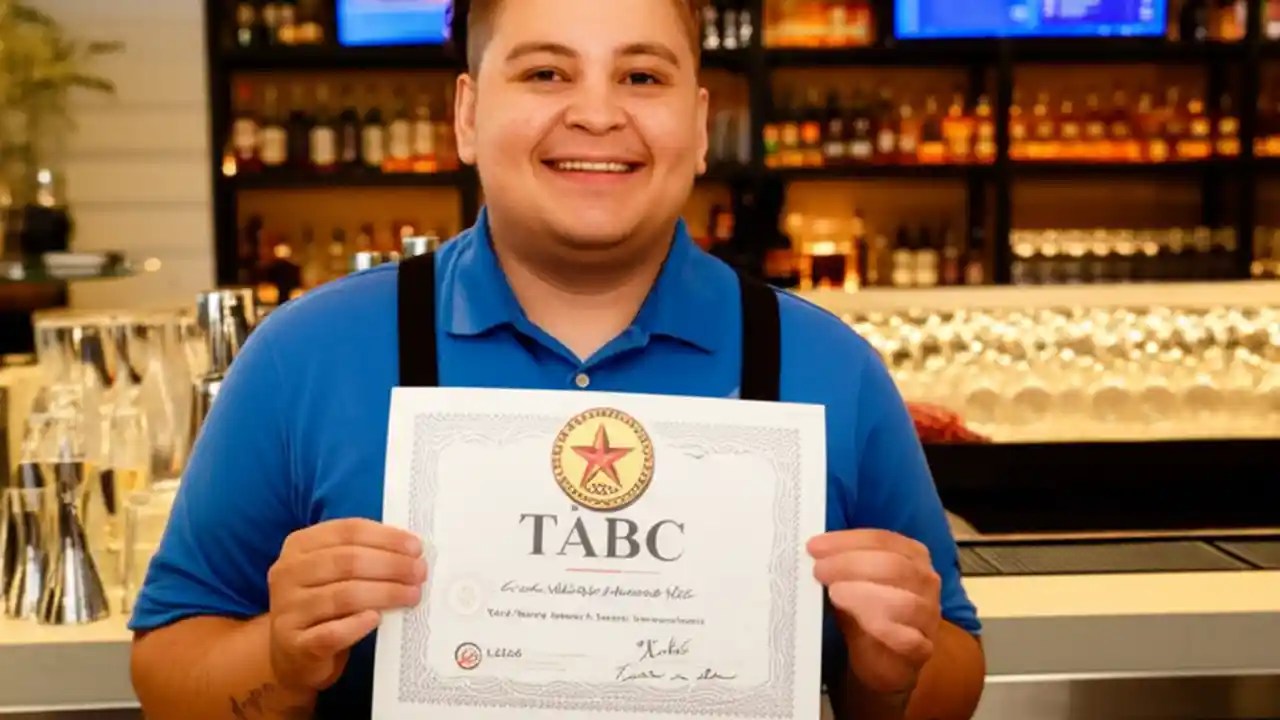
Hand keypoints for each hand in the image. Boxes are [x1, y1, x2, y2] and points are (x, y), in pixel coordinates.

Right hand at [267, 518, 426, 692]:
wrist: (290, 651)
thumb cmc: (323, 602)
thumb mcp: (332, 569)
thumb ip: (363, 554)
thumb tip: (411, 550)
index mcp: (299, 545)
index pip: (348, 531)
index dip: (386, 538)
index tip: (416, 547)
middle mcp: (287, 573)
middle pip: (348, 561)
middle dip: (391, 565)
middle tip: (419, 573)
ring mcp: (287, 609)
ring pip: (344, 596)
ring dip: (385, 593)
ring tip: (411, 595)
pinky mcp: (294, 643)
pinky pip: (331, 633)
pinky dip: (358, 625)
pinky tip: (377, 619)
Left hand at [807, 529, 940, 695]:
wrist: (882, 658)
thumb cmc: (866, 612)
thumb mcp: (850, 581)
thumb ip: (838, 565)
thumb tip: (813, 549)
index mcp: (911, 554)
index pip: (881, 540)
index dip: (846, 542)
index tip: (814, 547)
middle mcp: (926, 581)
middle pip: (893, 566)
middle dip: (851, 565)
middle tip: (819, 570)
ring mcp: (928, 615)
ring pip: (904, 602)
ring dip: (865, 595)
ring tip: (835, 593)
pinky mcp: (922, 648)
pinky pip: (908, 638)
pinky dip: (884, 629)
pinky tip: (861, 624)